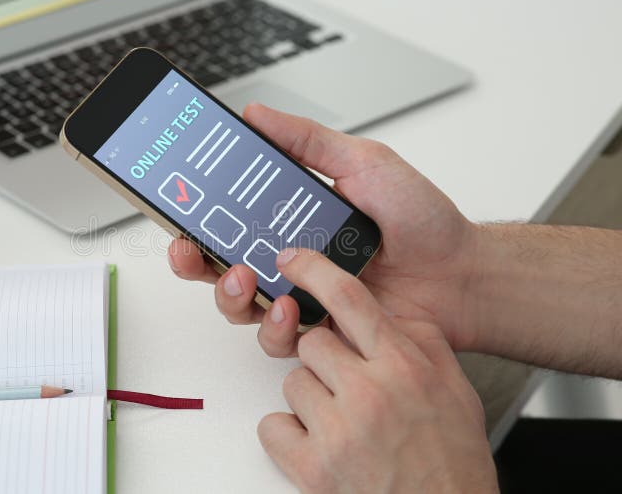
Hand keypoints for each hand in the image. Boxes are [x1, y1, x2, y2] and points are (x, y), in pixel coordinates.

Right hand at [168, 103, 479, 354]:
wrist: (460, 272)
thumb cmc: (419, 218)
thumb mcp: (363, 162)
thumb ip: (307, 140)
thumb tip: (255, 113)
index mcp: (289, 218)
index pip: (226, 218)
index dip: (194, 215)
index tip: (173, 203)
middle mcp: (287, 260)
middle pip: (218, 265)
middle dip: (193, 261)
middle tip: (193, 251)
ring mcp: (300, 298)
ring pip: (239, 307)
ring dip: (229, 294)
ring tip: (248, 279)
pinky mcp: (318, 332)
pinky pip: (279, 339)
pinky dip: (276, 327)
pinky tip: (293, 309)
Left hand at [259, 248, 497, 493]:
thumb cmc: (452, 461)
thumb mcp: (455, 389)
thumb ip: (422, 344)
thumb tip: (389, 313)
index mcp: (405, 367)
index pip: (350, 299)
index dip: (315, 271)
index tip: (293, 260)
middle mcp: (370, 393)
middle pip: (312, 342)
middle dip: (323, 359)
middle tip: (345, 384)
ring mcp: (339, 430)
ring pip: (293, 382)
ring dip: (310, 399)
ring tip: (342, 422)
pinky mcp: (314, 467)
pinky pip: (272, 426)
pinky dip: (288, 434)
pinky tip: (318, 444)